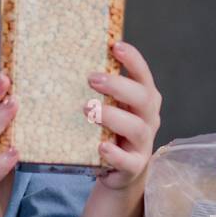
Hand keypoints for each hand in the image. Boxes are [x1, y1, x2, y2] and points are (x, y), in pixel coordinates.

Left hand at [88, 40, 162, 190]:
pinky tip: (102, 145)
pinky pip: (129, 161)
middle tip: (92, 79)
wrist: (120, 170)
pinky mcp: (134, 166)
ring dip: (113, 116)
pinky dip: (116, 153)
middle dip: (118, 86)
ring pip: (137, 128)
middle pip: (144, 98)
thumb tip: (68, 58)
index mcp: (144, 99)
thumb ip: (101, 88)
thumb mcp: (111, 106)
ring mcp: (143, 144)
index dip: (133, 59)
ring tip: (89, 109)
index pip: (143, 75)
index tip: (115, 46)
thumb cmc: (111, 129)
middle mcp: (148, 119)